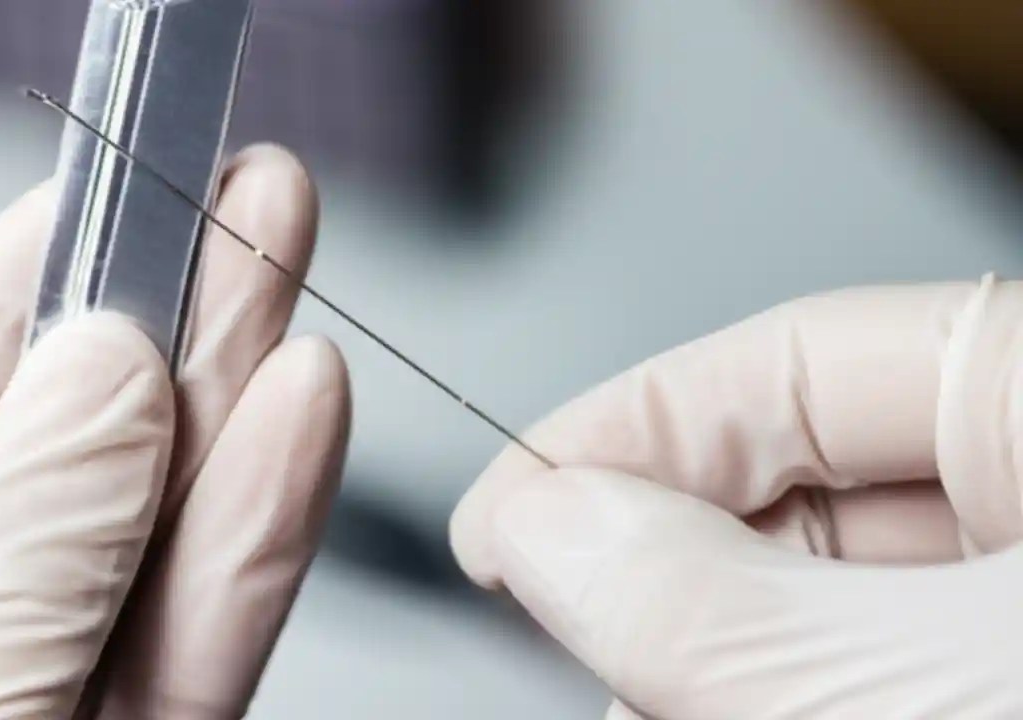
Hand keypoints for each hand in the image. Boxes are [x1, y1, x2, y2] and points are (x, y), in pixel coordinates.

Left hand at [0, 145, 348, 718]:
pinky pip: (205, 638)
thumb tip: (102, 385)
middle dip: (160, 318)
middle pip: (60, 458)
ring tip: (282, 273)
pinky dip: (264, 537)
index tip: (109, 197)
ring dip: (233, 400)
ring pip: (154, 541)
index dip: (16, 291)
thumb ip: (21, 552)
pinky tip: (295, 423)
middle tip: (237, 204)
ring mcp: (48, 699)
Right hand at [452, 279, 1022, 718]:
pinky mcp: (1015, 665)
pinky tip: (727, 706)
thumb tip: (548, 533)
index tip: (501, 516)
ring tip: (638, 703)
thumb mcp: (921, 681)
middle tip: (566, 629)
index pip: (794, 358)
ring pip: (841, 588)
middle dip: (668, 560)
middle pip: (807, 478)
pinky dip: (797, 687)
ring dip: (721, 643)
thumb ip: (725, 607)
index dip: (622, 429)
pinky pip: (891, 656)